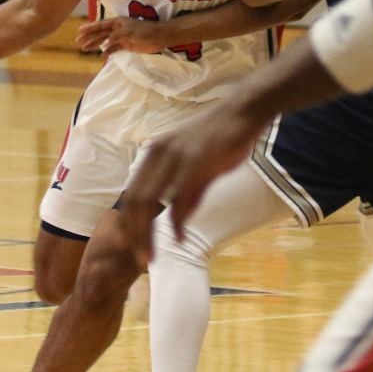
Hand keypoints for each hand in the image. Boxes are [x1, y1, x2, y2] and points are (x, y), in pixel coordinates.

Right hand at [75, 17, 163, 54]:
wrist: (158, 37)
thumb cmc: (144, 31)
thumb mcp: (128, 32)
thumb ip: (115, 37)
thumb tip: (103, 44)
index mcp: (117, 23)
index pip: (100, 25)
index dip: (90, 28)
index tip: (79, 31)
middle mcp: (117, 29)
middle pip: (100, 33)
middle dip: (89, 37)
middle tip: (78, 42)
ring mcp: (122, 37)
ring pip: (105, 41)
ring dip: (95, 44)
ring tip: (85, 49)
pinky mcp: (126, 45)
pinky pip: (114, 48)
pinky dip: (108, 51)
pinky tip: (102, 56)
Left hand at [117, 100, 269, 265]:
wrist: (244, 111)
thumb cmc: (223, 137)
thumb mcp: (198, 164)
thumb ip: (187, 190)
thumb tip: (180, 217)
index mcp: (155, 153)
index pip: (133, 193)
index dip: (129, 222)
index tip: (129, 245)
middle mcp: (158, 153)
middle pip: (135, 201)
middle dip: (134, 234)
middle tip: (139, 260)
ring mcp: (174, 156)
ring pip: (150, 202)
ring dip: (148, 233)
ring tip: (151, 256)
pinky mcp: (194, 161)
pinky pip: (178, 198)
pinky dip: (177, 222)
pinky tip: (179, 237)